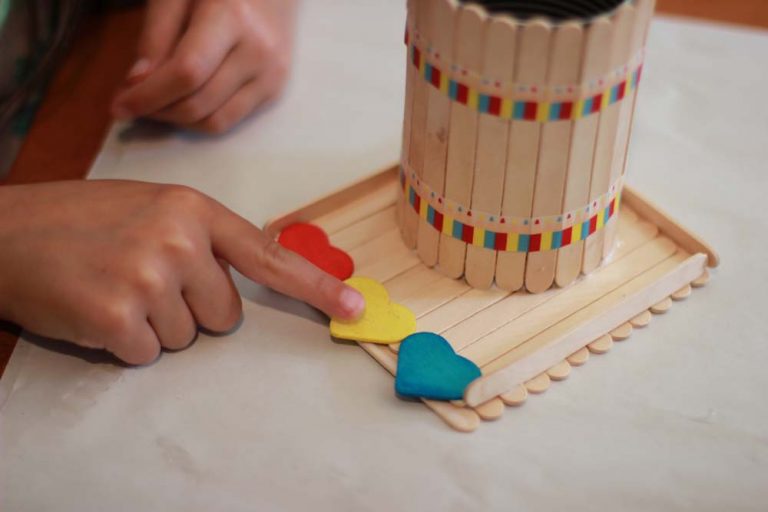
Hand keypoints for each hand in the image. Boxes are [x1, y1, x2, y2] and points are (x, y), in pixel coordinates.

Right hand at [0, 181, 363, 364]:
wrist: (4, 233)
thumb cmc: (81, 222)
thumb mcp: (152, 208)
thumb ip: (204, 238)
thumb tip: (251, 279)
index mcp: (194, 210)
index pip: (269, 257)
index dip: (316, 288)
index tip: (354, 310)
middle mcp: (179, 239)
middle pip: (225, 314)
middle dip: (189, 308)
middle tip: (141, 280)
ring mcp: (149, 275)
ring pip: (187, 337)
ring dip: (153, 325)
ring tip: (113, 288)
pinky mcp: (118, 314)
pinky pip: (149, 354)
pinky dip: (123, 344)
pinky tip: (95, 309)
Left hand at [111, 0, 297, 132]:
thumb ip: (157, 34)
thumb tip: (136, 83)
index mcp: (232, 16)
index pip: (186, 72)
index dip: (149, 95)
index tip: (119, 106)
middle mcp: (258, 50)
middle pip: (198, 103)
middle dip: (157, 110)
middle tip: (133, 105)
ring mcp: (272, 73)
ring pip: (214, 121)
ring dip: (177, 121)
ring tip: (157, 105)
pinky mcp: (275, 88)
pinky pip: (230, 120)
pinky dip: (200, 120)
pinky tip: (183, 102)